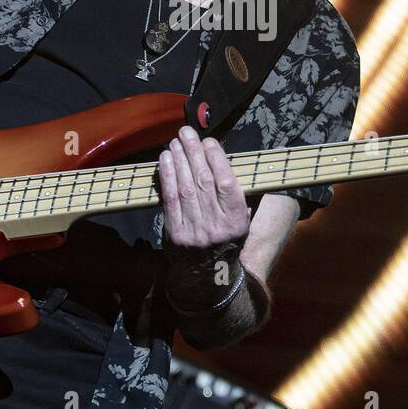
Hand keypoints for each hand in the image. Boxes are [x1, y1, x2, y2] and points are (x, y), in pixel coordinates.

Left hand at [158, 126, 250, 251]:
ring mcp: (195, 231)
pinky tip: (165, 160)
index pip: (226, 183)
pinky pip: (170, 200)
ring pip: (186, 188)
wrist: (208, 275)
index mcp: (237, 220)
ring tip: (175, 142)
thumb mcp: (241, 221)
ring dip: (179, 161)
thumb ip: (235, 194)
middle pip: (204, 181)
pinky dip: (167, 177)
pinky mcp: (176, 234)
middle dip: (194, 153)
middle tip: (187, 133)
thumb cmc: (225, 240)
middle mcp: (217, 226)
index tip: (209, 141)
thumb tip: (221, 159)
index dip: (217, 159)